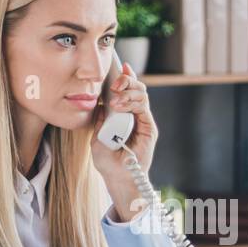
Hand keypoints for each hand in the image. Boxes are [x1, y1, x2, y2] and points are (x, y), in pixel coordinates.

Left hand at [91, 60, 156, 222]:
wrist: (117, 178)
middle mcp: (135, 116)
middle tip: (115, 83)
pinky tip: (121, 106)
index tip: (119, 68)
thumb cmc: (107, 161)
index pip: (126, 91)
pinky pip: (144, 107)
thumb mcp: (97, 135)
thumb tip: (101, 100)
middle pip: (136, 88)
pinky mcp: (149, 128)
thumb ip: (101, 118)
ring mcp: (143, 121)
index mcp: (123, 115)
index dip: (124, 78)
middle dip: (127, 80)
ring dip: (128, 92)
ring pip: (142, 95)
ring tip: (115, 100)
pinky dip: (133, 102)